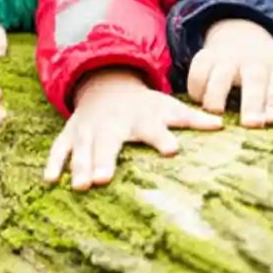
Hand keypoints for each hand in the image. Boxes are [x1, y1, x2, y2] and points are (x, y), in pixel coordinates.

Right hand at [43, 69, 221, 190]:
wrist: (108, 86)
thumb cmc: (146, 107)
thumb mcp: (170, 108)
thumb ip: (194, 119)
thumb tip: (223, 124)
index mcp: (142, 119)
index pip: (155, 129)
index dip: (163, 139)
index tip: (172, 150)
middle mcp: (113, 124)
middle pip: (110, 142)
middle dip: (105, 160)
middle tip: (103, 180)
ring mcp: (89, 129)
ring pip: (82, 148)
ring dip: (79, 166)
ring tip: (81, 187)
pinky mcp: (70, 134)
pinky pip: (59, 148)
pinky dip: (54, 162)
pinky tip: (49, 181)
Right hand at [187, 19, 272, 126]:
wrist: (245, 39)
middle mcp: (253, 62)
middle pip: (253, 81)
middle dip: (252, 102)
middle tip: (252, 125)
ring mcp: (227, 59)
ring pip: (220, 75)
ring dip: (217, 94)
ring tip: (216, 115)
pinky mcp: (205, 58)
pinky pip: (197, 72)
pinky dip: (195, 88)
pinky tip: (197, 104)